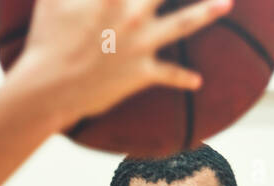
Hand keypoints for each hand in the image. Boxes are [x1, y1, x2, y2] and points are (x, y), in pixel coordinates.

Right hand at [13, 0, 233, 125]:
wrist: (49, 89)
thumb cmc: (46, 41)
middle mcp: (134, 15)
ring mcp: (140, 44)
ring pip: (183, 24)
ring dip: (207, 13)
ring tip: (227, 4)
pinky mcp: (140, 73)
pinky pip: (168, 75)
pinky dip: (183, 79)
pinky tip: (198, 82)